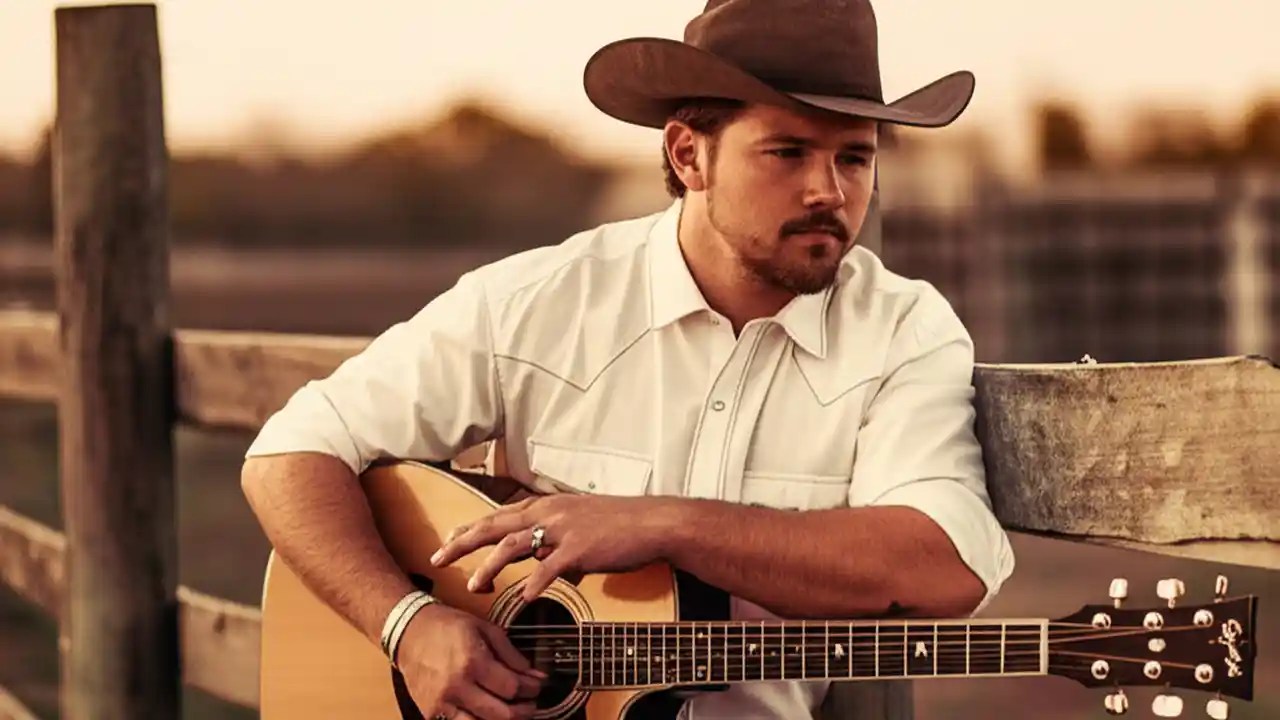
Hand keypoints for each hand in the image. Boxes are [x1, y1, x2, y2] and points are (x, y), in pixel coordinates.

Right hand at [395, 602, 545, 719]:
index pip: (512, 687)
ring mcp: (442, 703)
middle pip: (502, 714)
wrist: (409, 632)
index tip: (537, 686)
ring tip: (513, 713)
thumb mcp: (484, 629)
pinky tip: (489, 716)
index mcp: (472, 661)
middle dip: (524, 711)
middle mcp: (457, 685)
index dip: (531, 689)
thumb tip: (535, 674)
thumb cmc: (448, 627)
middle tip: (531, 704)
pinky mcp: (431, 713)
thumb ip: (512, 654)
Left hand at [430, 494, 678, 601]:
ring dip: (488, 567)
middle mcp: (550, 513)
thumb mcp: (583, 524)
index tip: (451, 537)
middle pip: (495, 526)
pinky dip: (532, 587)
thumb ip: (561, 543)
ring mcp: (563, 530)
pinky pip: (548, 571)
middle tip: (438, 558)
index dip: (473, 526)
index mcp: (549, 505)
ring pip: (513, 546)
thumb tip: (551, 568)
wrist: (653, 522)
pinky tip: (522, 601)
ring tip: (474, 586)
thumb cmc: (622, 525)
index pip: (500, 515)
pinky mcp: (580, 550)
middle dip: (463, 542)